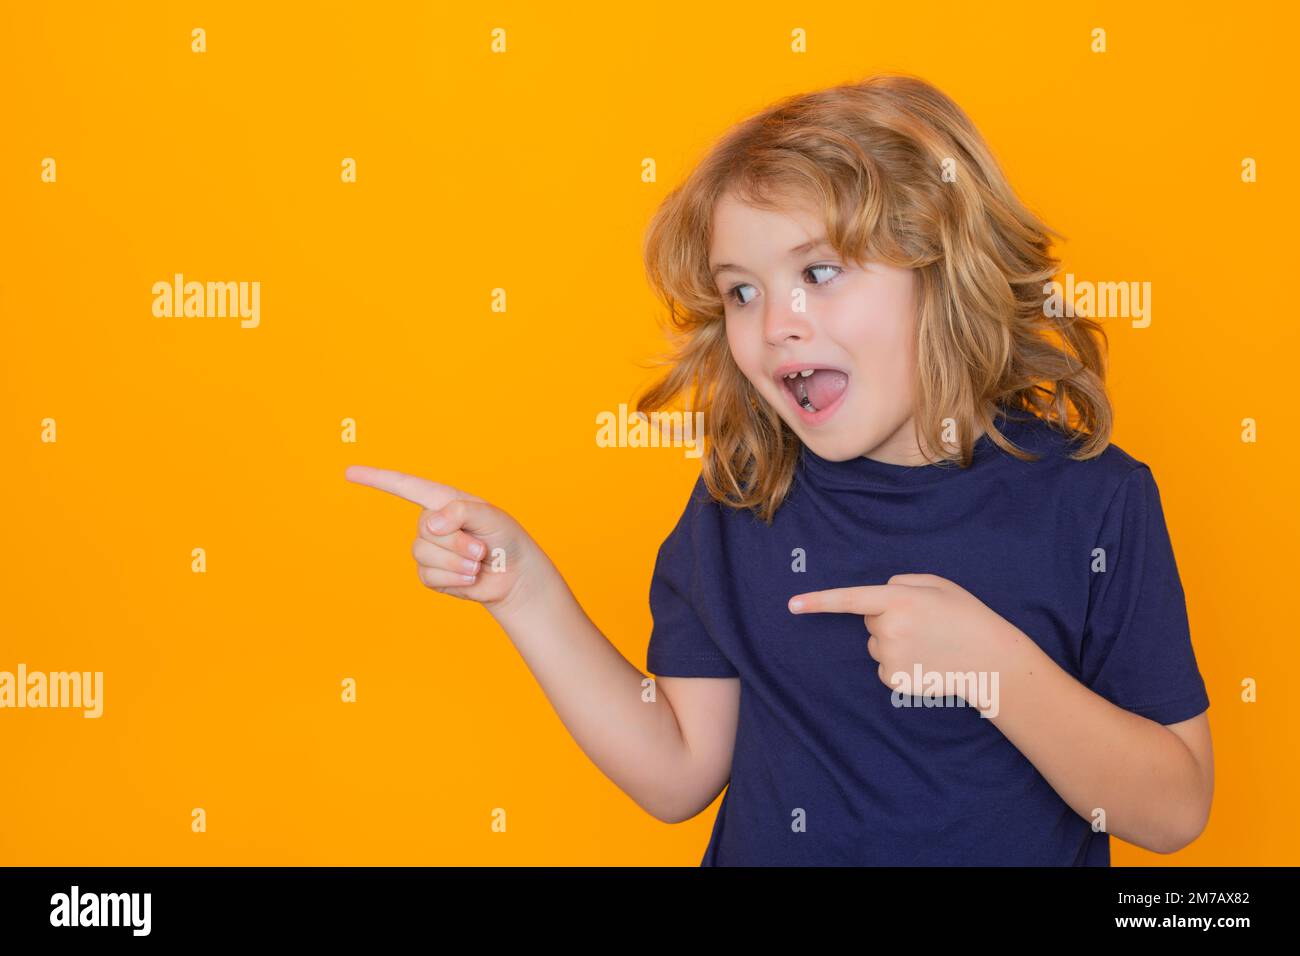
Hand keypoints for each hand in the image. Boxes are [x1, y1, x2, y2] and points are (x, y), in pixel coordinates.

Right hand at [344, 465, 551, 616]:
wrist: (514, 575)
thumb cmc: (505, 538)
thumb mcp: (490, 517)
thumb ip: (459, 512)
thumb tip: (428, 525)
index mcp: (443, 500)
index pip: (404, 486)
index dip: (377, 478)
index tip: (349, 472)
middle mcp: (432, 523)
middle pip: (425, 530)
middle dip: (457, 543)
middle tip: (481, 549)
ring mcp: (429, 549)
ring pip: (424, 554)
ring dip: (457, 563)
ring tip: (478, 563)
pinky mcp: (431, 575)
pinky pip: (429, 577)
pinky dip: (454, 579)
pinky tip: (470, 577)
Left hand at [788, 573, 1016, 698]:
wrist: (990, 659)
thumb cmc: (965, 615)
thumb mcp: (937, 584)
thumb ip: (902, 582)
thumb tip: (880, 593)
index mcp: (898, 599)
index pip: (850, 599)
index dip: (819, 602)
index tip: (792, 605)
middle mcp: (889, 629)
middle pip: (869, 621)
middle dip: (888, 619)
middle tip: (922, 623)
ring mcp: (891, 656)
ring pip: (877, 645)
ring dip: (895, 642)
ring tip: (928, 643)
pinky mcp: (895, 679)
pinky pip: (884, 667)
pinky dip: (900, 664)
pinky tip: (925, 661)